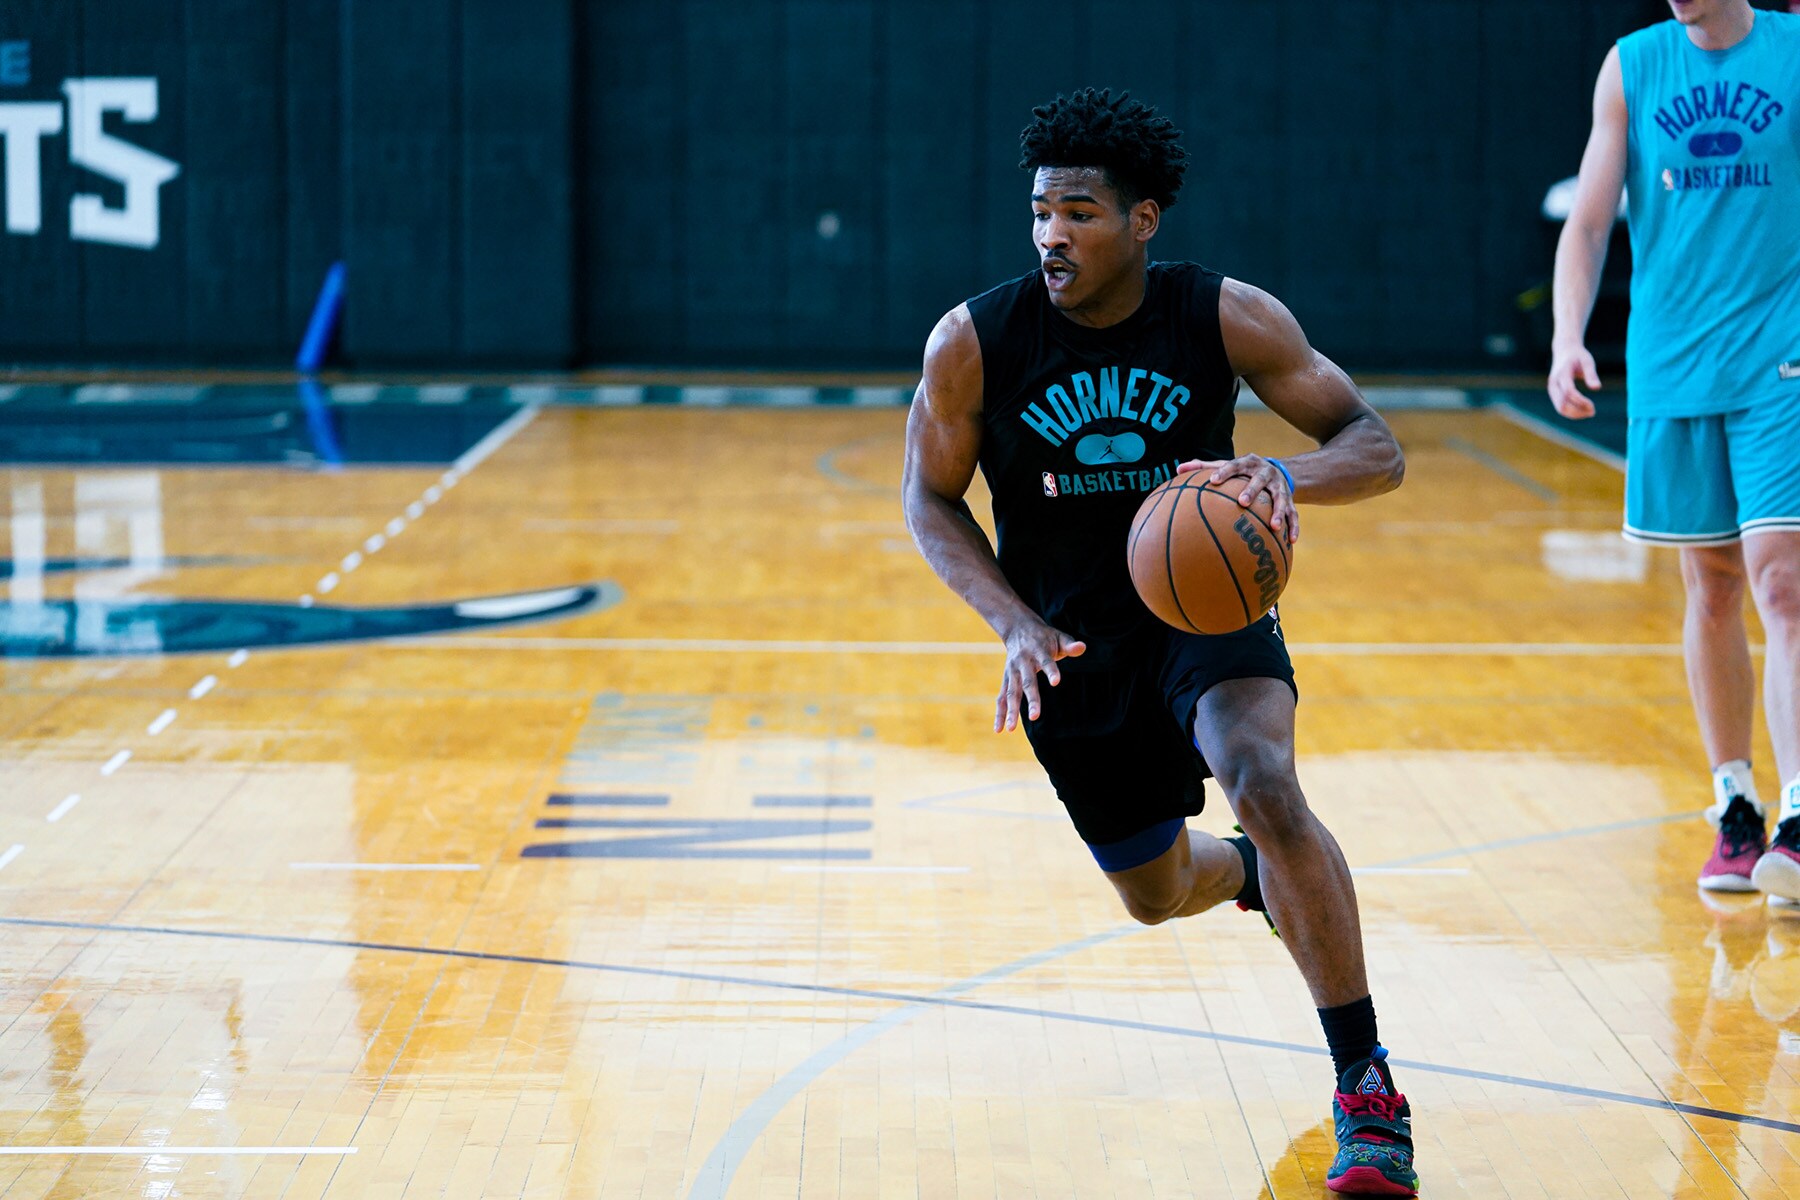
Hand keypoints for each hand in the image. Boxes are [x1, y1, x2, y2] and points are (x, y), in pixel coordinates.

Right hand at [995, 620, 1084, 731]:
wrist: (1018, 629)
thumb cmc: (1044, 637)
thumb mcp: (1058, 637)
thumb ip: (1070, 645)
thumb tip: (1082, 647)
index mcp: (1037, 651)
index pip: (1046, 662)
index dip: (1051, 671)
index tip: (1056, 682)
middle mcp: (1022, 663)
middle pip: (1027, 683)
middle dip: (1031, 699)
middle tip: (1035, 716)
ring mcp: (1012, 673)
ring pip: (1011, 693)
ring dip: (1011, 711)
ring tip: (1011, 729)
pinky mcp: (1006, 680)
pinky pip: (1001, 698)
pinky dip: (1000, 713)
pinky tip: (999, 729)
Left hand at [1176, 455, 1298, 543]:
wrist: (1276, 470)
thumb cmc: (1242, 472)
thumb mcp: (1227, 465)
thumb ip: (1203, 467)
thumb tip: (1178, 469)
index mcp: (1248, 463)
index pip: (1234, 465)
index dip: (1225, 472)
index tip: (1213, 481)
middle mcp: (1265, 473)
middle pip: (1259, 480)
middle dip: (1252, 490)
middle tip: (1242, 502)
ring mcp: (1279, 487)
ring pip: (1281, 498)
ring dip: (1278, 512)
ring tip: (1274, 527)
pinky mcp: (1291, 500)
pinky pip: (1294, 514)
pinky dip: (1294, 526)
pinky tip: (1290, 541)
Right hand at [1548, 343, 1599, 418]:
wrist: (1564, 351)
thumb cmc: (1578, 356)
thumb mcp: (1587, 361)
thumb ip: (1591, 374)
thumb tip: (1597, 388)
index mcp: (1562, 373)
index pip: (1569, 392)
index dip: (1580, 401)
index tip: (1593, 406)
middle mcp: (1553, 383)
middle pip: (1562, 404)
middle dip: (1577, 411)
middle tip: (1593, 412)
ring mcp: (1551, 389)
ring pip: (1560, 408)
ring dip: (1575, 414)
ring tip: (1590, 412)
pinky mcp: (1553, 393)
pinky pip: (1560, 407)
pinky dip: (1571, 412)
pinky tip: (1583, 410)